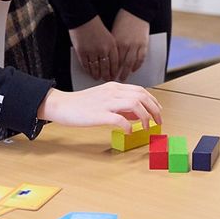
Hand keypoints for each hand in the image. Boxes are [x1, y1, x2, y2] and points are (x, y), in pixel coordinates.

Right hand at [36, 82, 161, 129]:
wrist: (61, 105)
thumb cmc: (81, 104)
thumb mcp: (104, 99)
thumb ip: (120, 105)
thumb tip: (137, 114)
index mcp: (114, 87)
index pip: (141, 90)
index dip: (153, 101)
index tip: (158, 112)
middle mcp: (112, 92)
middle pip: (142, 96)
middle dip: (154, 109)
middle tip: (158, 122)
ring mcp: (106, 102)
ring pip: (135, 104)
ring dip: (145, 117)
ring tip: (147, 127)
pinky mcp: (99, 114)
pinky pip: (120, 119)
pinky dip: (128, 126)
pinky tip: (129, 132)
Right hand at [68, 16, 118, 80]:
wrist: (83, 19)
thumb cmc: (95, 25)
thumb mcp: (108, 36)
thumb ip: (111, 48)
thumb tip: (112, 61)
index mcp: (111, 45)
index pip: (115, 63)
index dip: (115, 71)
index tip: (115, 75)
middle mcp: (103, 49)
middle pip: (106, 68)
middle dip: (107, 75)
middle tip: (107, 79)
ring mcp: (92, 52)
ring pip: (96, 68)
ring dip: (97, 74)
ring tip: (97, 77)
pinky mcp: (82, 52)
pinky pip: (86, 65)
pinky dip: (88, 70)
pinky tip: (90, 72)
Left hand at [110, 9, 148, 80]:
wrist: (136, 11)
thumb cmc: (122, 19)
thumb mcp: (114, 32)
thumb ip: (113, 44)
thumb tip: (109, 57)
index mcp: (117, 42)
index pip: (113, 60)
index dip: (110, 69)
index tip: (107, 75)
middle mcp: (126, 45)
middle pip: (122, 64)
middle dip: (118, 74)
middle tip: (115, 80)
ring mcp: (136, 45)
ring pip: (131, 64)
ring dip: (127, 72)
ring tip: (123, 78)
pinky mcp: (144, 44)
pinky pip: (141, 58)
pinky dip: (137, 65)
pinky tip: (134, 70)